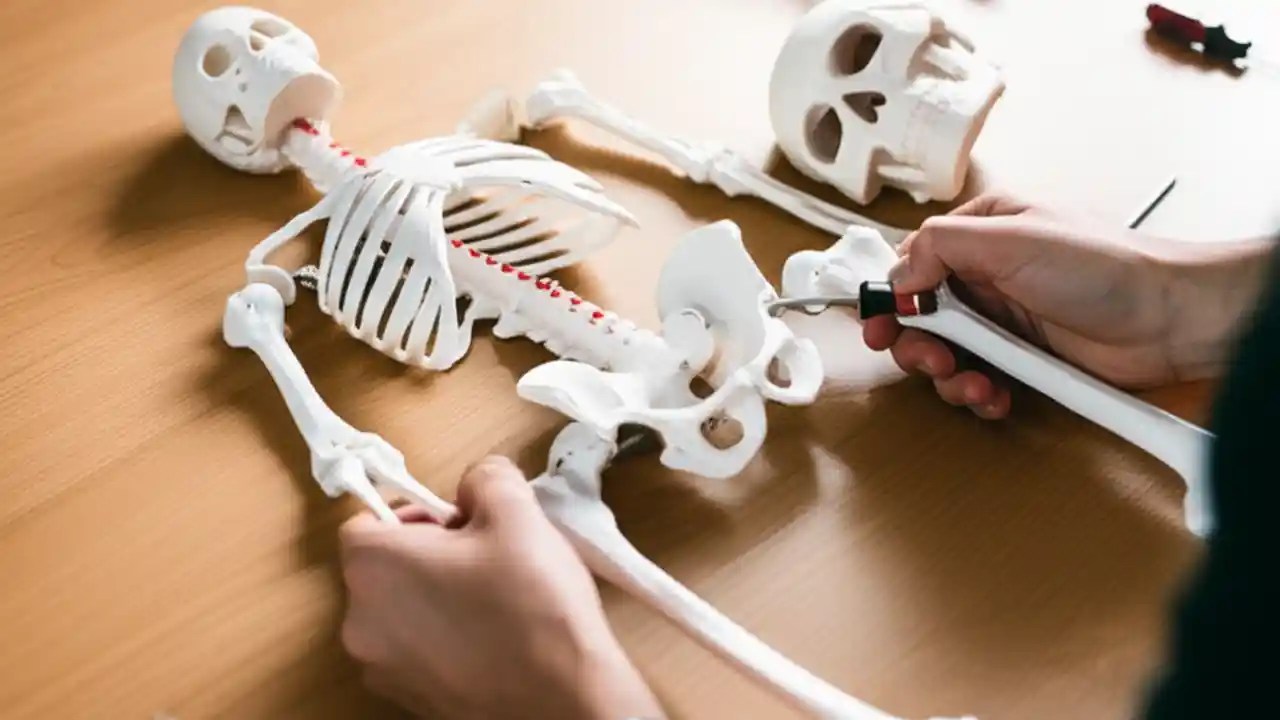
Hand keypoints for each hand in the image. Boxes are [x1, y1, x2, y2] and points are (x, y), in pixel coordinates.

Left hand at [339, 456, 661, 719]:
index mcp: (373, 566)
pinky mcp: (410, 700)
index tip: (460, 521)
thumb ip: (486, 478)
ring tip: (496, 600)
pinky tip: (495, 638)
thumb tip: (475, 484)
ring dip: (436, 596)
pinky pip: (417, 651)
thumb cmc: (534, 602)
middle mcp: (360, 621)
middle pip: (382, 567)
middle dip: (428, 553)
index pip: (367, 519)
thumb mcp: (518, 511)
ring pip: (400, 611)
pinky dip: (445, 639)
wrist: (563, 699)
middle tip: (487, 557)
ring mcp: (382, 669)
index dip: (414, 510)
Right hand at [864, 194, 1270, 418]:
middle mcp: (985, 276)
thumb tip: (896, 274)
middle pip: (919, 317)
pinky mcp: (1022, 359)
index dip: (890, 297)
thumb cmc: (1103, 266)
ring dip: (949, 377)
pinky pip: (978, 381)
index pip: (911, 263)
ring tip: (975, 385)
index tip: (879, 325)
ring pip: (945, 355)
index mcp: (979, 233)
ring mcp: (1003, 319)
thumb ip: (941, 247)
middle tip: (934, 359)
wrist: (1170, 317)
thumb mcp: (1012, 238)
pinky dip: (978, 394)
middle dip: (917, 345)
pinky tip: (996, 397)